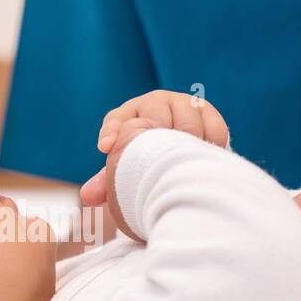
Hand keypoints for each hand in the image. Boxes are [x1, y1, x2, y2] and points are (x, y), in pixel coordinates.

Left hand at [80, 90, 229, 206]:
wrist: (181, 155)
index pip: (115, 120)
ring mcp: (181, 104)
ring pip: (187, 119)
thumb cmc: (145, 163)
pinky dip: (210, 144)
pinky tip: (204, 159)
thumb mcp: (128, 170)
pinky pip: (212, 127)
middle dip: (159, 137)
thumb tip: (88, 196)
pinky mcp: (206, 111)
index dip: (111, 131)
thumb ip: (109, 181)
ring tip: (185, 164)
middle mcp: (153, 104)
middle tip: (161, 159)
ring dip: (188, 143)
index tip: (106, 147)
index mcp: (126, 117)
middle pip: (155, 113)